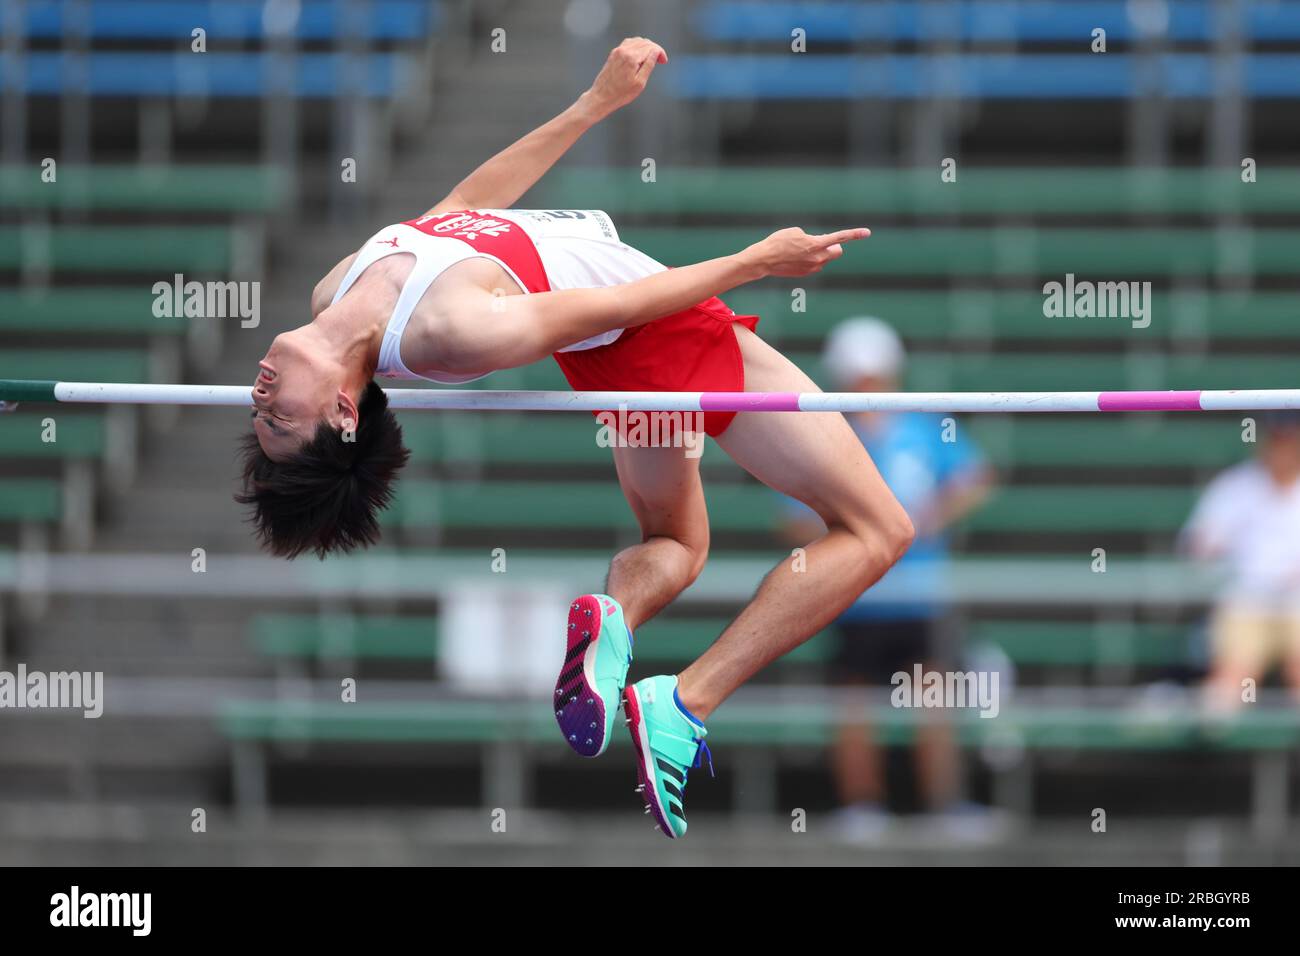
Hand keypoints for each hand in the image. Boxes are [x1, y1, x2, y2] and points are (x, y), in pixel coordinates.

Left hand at [581, 37, 667, 119]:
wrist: (601, 97)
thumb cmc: (620, 94)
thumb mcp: (640, 82)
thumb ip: (649, 65)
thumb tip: (656, 52)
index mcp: (631, 57)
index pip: (651, 47)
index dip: (660, 53)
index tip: (664, 61)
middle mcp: (623, 50)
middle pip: (645, 42)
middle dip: (655, 50)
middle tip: (660, 61)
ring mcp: (617, 51)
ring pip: (637, 41)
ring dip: (646, 47)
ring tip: (651, 59)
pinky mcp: (614, 54)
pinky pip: (629, 44)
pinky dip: (637, 47)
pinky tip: (640, 56)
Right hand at [744, 227, 870, 277]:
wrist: (764, 260)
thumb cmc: (778, 241)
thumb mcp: (796, 231)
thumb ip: (813, 237)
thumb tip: (819, 245)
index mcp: (816, 244)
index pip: (840, 238)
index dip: (855, 234)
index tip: (867, 232)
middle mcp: (818, 258)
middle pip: (837, 251)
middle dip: (834, 247)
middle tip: (822, 242)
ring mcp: (813, 268)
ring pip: (825, 259)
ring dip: (820, 253)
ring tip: (801, 250)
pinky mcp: (806, 274)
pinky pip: (815, 265)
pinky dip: (810, 260)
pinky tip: (795, 258)